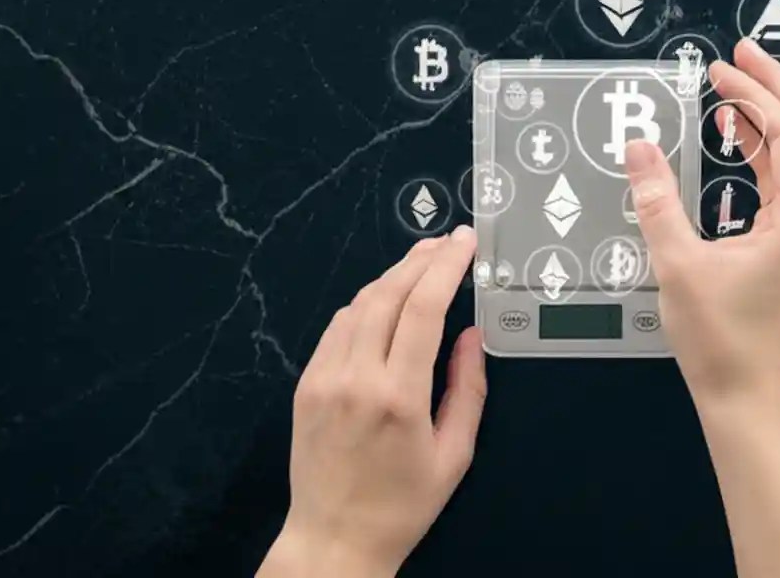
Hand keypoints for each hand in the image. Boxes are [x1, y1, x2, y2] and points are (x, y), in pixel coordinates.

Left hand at [258, 227, 485, 577]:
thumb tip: (472, 334)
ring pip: (359, 304)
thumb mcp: (454, 454)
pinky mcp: (306, 384)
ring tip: (423, 262)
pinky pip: (337, 327)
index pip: (423, 309)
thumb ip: (468, 389)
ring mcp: (324, 378)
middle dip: (421, 260)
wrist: (333, 538)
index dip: (446, 267)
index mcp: (398, 397)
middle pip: (388, 294)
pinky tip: (386, 297)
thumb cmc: (403, 505)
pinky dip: (366, 303)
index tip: (465, 242)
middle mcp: (355, 378)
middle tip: (449, 241)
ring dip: (393, 276)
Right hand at [624, 38, 779, 406]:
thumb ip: (656, 201)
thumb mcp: (677, 265)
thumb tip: (637, 145)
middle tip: (740, 54)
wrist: (745, 396)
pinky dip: (764, 151)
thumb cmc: (717, 338)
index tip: (718, 68)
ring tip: (731, 88)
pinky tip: (734, 139)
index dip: (755, 94)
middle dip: (776, 89)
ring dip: (769, 118)